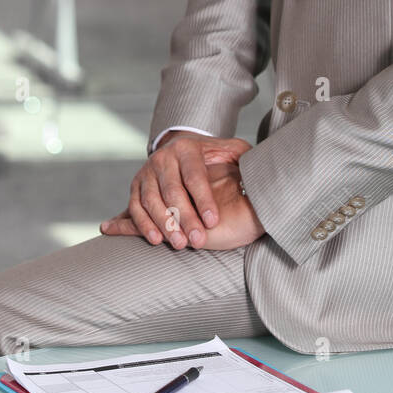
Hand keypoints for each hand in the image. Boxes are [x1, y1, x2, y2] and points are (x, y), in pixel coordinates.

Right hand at [102, 161, 264, 251]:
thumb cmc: (213, 158)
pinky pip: (135, 206)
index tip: (213, 222)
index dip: (204, 200)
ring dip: (164, 224)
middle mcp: (163, 158)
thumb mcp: (231, 151)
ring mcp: (147, 171)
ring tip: (179, 244)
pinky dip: (142, 224)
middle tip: (198, 241)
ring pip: (151, 200)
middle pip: (172, 191)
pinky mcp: (135, 186)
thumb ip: (243, 157)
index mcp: (187, 149)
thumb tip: (256, 166)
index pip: (195, 177)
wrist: (182, 152)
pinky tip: (156, 239)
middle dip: (186, 218)